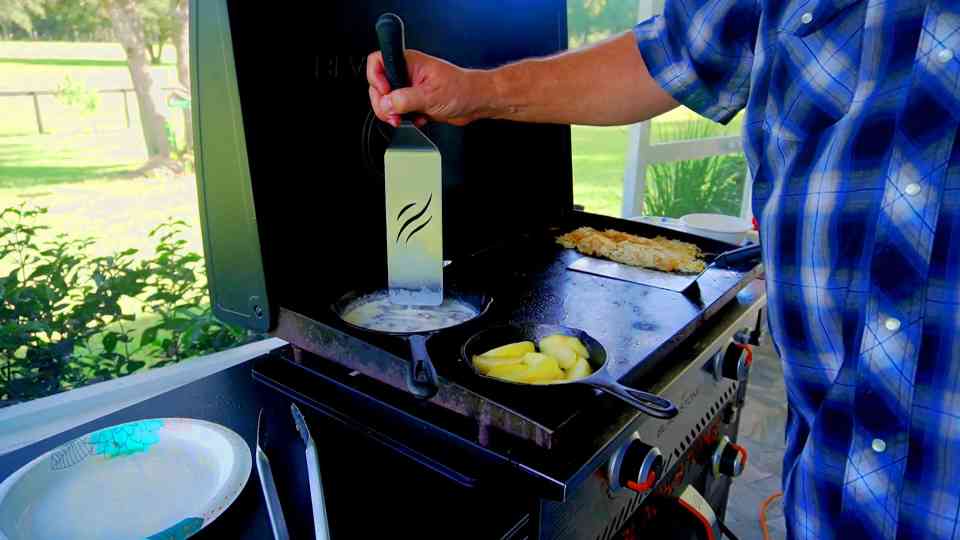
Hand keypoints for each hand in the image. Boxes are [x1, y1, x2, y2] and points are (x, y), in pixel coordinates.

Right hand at [367, 50, 488, 127]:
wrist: (475, 102)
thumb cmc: (462, 89)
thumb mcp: (431, 95)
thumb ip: (405, 99)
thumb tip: (386, 103)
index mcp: (409, 61)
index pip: (378, 61)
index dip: (376, 79)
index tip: (386, 93)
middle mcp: (407, 72)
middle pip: (378, 86)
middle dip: (384, 104)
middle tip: (396, 114)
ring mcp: (409, 87)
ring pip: (387, 101)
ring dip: (394, 113)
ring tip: (409, 117)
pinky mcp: (414, 101)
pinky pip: (399, 110)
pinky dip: (405, 118)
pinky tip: (419, 118)